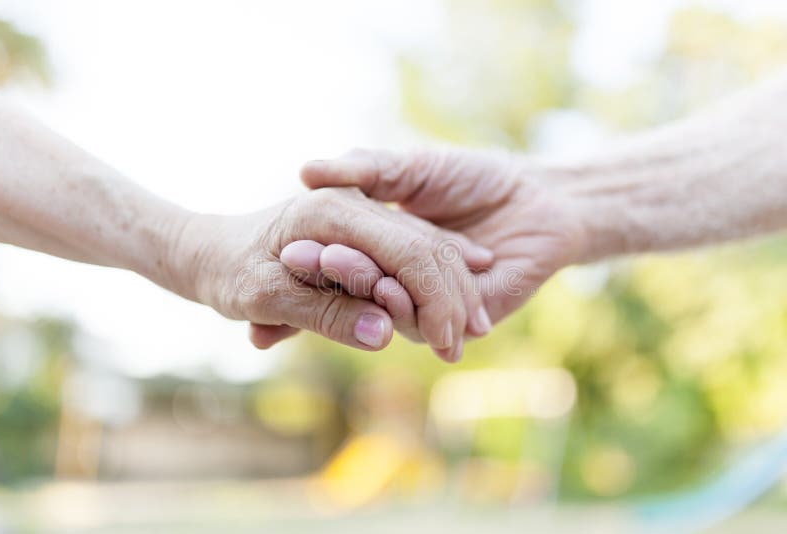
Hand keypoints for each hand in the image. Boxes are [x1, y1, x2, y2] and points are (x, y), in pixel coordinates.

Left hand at [171, 187, 488, 356]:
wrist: (204, 247)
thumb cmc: (225, 270)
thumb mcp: (265, 297)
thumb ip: (325, 312)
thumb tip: (383, 335)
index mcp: (333, 213)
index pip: (407, 254)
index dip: (435, 300)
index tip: (451, 343)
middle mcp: (352, 204)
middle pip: (424, 246)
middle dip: (454, 293)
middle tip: (475, 337)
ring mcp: (359, 210)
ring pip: (422, 243)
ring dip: (453, 282)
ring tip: (478, 322)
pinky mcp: (361, 223)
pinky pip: (410, 243)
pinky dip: (438, 265)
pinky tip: (469, 276)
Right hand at [296, 147, 586, 325]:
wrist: (541, 197)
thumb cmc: (477, 176)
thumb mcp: (412, 166)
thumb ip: (366, 170)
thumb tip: (306, 171)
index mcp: (385, 248)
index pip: (338, 260)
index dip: (309, 257)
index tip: (281, 248)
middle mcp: (402, 279)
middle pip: (352, 288)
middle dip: (324, 274)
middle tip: (294, 257)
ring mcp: (430, 302)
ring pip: (381, 308)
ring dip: (356, 286)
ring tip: (332, 262)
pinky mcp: (459, 319)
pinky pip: (421, 322)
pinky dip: (401, 304)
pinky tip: (387, 286)